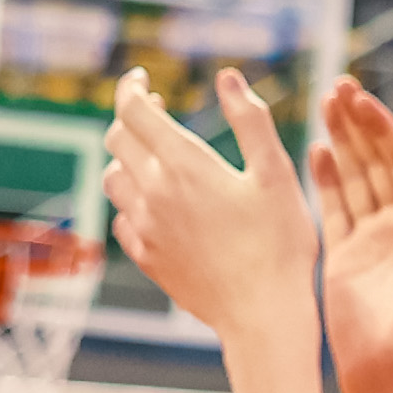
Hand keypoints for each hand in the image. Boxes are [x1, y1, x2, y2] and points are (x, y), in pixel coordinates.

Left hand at [104, 68, 318, 344]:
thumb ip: (251, 121)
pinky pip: (122, 219)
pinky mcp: (147, 257)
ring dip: (127, 159)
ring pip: (112, 178)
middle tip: (157, 113)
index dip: (132, 87)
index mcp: (184, 165)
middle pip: (117, 138)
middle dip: (133, 118)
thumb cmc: (279, 245)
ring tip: (156, 159)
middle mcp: (152, 192)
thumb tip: (228, 77)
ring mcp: (144, 227)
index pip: (133, 109)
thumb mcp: (277, 175)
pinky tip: (159, 206)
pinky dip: (133, 202)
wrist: (263, 314)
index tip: (143, 80)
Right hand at [308, 77, 392, 392]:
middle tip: (339, 86)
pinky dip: (326, 178)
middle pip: (377, 162)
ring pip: (354, 178)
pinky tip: (317, 149)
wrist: (390, 373)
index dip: (384, 129)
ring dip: (341, 142)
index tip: (363, 99)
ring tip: (325, 104)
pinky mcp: (344, 253)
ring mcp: (371, 237)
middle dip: (359, 125)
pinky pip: (334, 207)